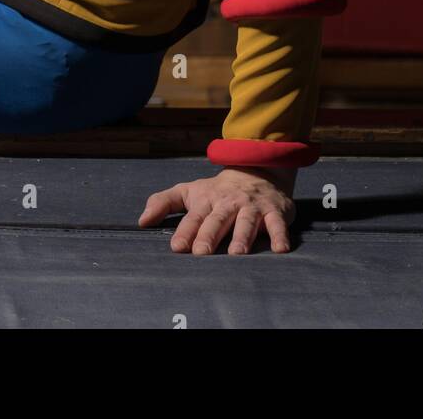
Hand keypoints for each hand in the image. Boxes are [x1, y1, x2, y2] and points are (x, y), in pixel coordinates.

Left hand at [138, 167, 296, 255]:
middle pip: (218, 220)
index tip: (177, 247)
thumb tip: (141, 221)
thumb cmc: (217, 190)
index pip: (194, 217)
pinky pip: (277, 224)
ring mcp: (252, 207)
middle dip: (209, 235)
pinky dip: (280, 235)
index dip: (185, 231)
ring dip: (242, 237)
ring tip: (236, 254)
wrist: (256, 169)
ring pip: (246, 222)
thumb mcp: (189, 191)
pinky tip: (280, 249)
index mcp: (207, 201)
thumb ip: (163, 202)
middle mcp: (229, 203)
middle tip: (201, 253)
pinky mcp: (274, 211)